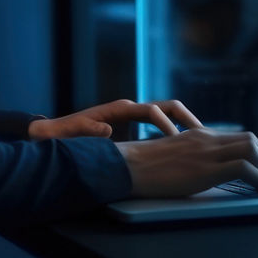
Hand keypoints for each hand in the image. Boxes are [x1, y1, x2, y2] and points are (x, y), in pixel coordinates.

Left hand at [27, 99, 202, 139]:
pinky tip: (184, 150)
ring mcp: (134, 117)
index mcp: (121, 110)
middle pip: (167, 107)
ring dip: (184, 125)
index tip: (177, 139)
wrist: (55, 133)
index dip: (166, 124)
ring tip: (201, 142)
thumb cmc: (65, 133)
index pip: (152, 111)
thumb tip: (106, 131)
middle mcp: (131, 109)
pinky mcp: (133, 127)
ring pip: (167, 115)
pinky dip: (175, 133)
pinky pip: (160, 127)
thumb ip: (89, 130)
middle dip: (186, 119)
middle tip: (202, 136)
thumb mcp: (75, 132)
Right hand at [115, 128, 257, 196]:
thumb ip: (194, 158)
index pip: (240, 137)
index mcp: (200, 135)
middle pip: (252, 140)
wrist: (127, 166)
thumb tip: (211, 173)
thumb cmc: (144, 167)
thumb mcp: (175, 156)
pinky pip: (244, 168)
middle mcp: (207, 139)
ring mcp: (206, 152)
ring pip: (252, 150)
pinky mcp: (205, 169)